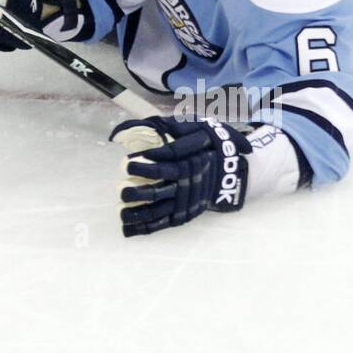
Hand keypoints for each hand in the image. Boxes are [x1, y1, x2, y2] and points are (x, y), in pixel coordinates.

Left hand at [111, 115, 251, 236]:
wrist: (231, 170)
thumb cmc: (207, 143)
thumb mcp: (196, 128)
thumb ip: (171, 126)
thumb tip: (142, 124)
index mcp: (191, 160)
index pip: (168, 161)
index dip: (150, 161)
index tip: (130, 160)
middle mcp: (188, 183)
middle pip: (162, 190)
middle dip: (141, 192)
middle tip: (122, 189)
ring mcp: (185, 201)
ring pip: (160, 209)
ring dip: (139, 213)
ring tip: (120, 212)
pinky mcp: (183, 213)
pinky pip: (163, 222)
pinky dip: (145, 226)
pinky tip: (127, 229)